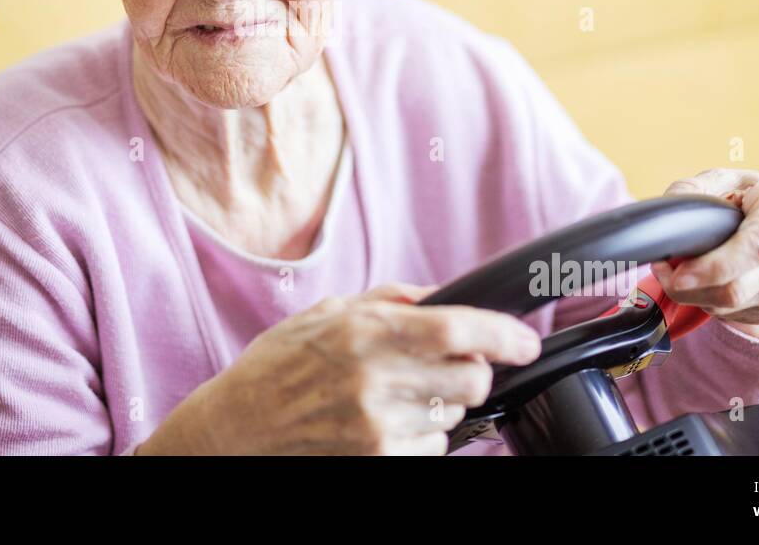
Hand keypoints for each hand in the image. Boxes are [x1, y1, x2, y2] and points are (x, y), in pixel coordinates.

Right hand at [136, 281, 541, 454]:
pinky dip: (418, 437)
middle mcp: (374, 379)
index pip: (458, 329)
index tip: (524, 340)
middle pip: (472, 379)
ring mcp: (377, 427)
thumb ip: (390, 300)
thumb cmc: (275, 368)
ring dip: (438, 406)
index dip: (503, 335)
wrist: (233, 432)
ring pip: (454, 416)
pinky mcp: (378, 461)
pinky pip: (431, 450)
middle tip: (444, 368)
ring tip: (390, 397)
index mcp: (363, 332)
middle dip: (470, 372)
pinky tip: (380, 425)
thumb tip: (444, 296)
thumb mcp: (327, 314)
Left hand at [654, 168, 758, 338]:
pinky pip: (736, 316)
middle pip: (738, 288)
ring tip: (679, 270)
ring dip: (694, 296)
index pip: (755, 247)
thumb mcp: (718, 178)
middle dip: (689, 288)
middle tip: (662, 271)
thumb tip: (667, 218)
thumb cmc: (743, 194)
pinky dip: (709, 303)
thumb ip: (689, 191)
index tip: (677, 275)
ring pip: (731, 307)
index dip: (714, 266)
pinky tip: (705, 282)